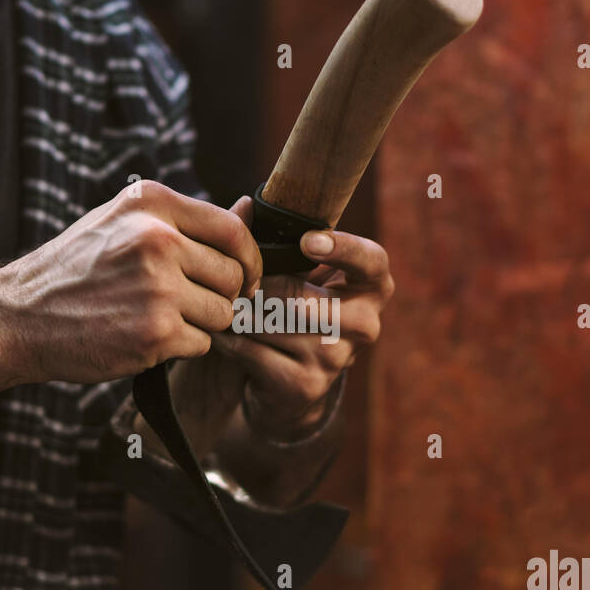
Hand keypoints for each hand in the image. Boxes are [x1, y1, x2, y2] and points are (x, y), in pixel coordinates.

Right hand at [0, 180, 261, 384]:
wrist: (18, 316)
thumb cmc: (75, 269)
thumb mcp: (121, 222)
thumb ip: (183, 220)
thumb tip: (250, 208)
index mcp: (152, 204)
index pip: (232, 230)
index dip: (249, 259)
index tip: (245, 277)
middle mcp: (158, 239)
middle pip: (233, 276)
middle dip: (217, 296)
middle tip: (182, 304)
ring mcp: (158, 286)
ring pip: (222, 313)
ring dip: (199, 324)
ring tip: (155, 317)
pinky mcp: (156, 331)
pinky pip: (201, 343)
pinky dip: (179, 347)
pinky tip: (143, 337)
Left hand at [211, 196, 393, 435]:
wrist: (277, 384)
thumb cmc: (283, 309)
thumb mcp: (284, 271)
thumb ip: (265, 236)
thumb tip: (245, 203)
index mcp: (371, 286)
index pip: (371, 261)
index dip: (343, 249)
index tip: (307, 241)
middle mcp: (365, 324)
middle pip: (302, 298)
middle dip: (259, 289)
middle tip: (233, 282)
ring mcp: (337, 359)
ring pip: (272, 323)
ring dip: (239, 312)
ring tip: (221, 303)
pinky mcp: (306, 386)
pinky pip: (253, 351)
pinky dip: (228, 338)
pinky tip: (218, 332)